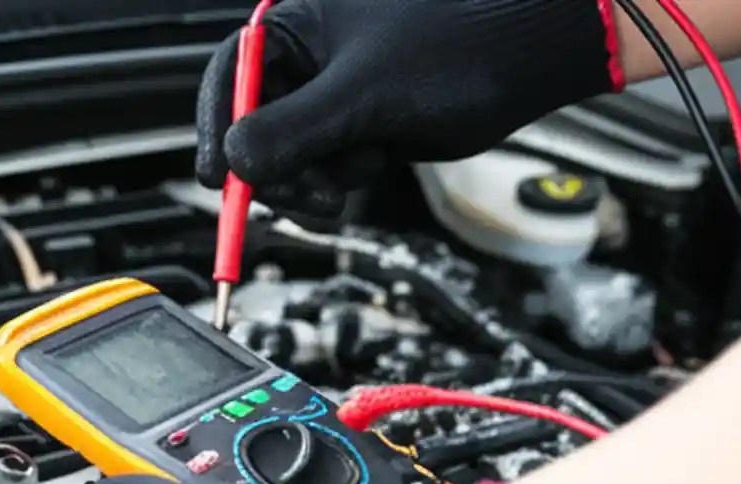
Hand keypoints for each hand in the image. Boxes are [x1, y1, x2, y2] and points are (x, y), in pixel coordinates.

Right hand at [196, 0, 624, 217]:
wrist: (526, 62)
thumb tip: (233, 164)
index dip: (214, 128)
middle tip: (308, 198)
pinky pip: (322, 168)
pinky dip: (339, 179)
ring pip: (287, 158)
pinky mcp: (356, 127)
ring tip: (356, 173)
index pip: (227, 77)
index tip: (214, 178)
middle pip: (252, 128)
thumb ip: (291, 129)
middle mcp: (306, 60)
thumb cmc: (455, 51)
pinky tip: (374, 163)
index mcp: (293, 27)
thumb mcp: (362, 95)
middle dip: (276, 170)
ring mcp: (330, 97)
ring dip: (312, 180)